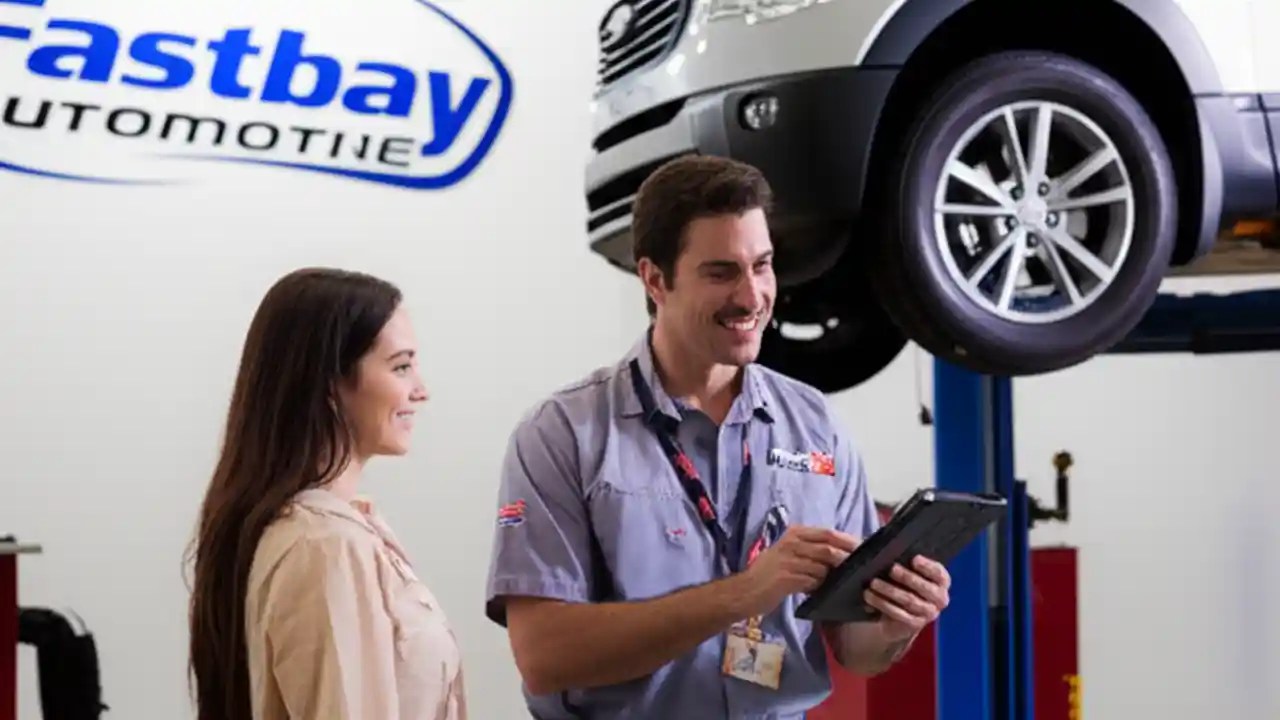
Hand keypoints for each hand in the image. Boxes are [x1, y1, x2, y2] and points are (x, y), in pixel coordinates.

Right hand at [738, 526, 858, 616]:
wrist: (745, 591)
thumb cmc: (769, 575)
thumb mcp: (789, 555)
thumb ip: (811, 552)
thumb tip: (840, 555)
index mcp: (795, 534)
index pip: (828, 533)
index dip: (848, 540)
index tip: (863, 549)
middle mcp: (792, 542)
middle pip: (829, 546)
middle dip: (848, 557)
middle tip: (863, 567)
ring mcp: (789, 559)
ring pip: (823, 565)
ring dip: (834, 576)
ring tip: (842, 583)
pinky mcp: (787, 577)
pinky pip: (813, 581)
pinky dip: (820, 587)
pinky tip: (821, 593)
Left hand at [864, 556, 950, 641]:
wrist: (897, 614)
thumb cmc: (902, 583)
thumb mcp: (904, 567)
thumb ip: (896, 552)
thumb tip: (870, 535)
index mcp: (941, 580)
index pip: (939, 573)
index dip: (927, 566)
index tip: (914, 559)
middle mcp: (940, 598)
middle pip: (924, 587)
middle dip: (907, 577)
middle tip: (891, 569)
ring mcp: (929, 613)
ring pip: (909, 600)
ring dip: (890, 590)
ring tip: (873, 582)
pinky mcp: (915, 624)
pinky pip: (899, 614)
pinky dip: (883, 604)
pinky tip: (870, 597)